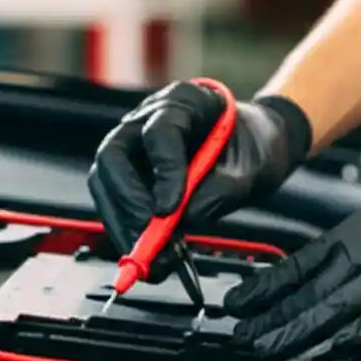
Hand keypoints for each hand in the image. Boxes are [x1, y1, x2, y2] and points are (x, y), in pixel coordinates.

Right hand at [88, 81, 311, 267]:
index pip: (159, 131)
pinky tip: (150, 256)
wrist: (254, 146)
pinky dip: (128, 231)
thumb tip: (179, 221)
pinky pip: (115, 202)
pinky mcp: (130, 174)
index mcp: (184, 102)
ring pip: (105, 183)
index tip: (170, 209)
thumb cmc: (254, 146)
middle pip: (113, 156)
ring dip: (122, 224)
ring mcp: (133, 146)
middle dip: (127, 203)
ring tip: (150, 258)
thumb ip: (219, 191)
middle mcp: (146, 119)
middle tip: (147, 239)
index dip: (162, 172)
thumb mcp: (251, 170)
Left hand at [228, 150, 360, 358]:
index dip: (270, 283)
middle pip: (312, 284)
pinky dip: (348, 333)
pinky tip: (319, 347)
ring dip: (295, 328)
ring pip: (336, 303)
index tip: (240, 299)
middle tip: (234, 330)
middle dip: (270, 311)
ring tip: (260, 345)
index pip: (307, 259)